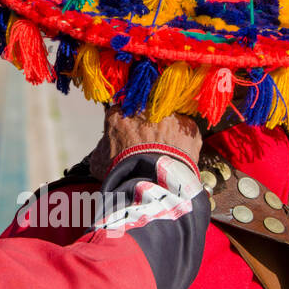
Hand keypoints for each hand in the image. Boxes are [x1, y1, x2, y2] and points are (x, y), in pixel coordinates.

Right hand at [86, 105, 202, 180]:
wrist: (151, 180)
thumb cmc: (122, 170)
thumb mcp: (99, 161)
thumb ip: (103, 148)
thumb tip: (105, 149)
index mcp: (119, 114)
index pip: (120, 113)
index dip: (125, 128)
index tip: (127, 139)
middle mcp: (145, 108)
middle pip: (146, 113)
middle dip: (147, 126)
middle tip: (147, 147)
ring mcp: (168, 115)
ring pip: (168, 120)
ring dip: (167, 132)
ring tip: (165, 155)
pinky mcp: (189, 126)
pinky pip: (187, 132)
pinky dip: (185, 143)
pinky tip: (179, 158)